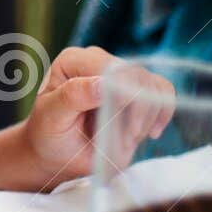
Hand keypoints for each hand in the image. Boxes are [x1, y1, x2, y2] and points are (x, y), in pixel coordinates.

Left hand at [19, 46, 172, 189]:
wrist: (56, 150)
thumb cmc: (48, 134)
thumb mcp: (50, 117)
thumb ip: (72, 97)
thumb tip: (103, 83)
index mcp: (73, 61)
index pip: (111, 70)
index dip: (124, 98)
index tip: (125, 131)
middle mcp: (99, 60)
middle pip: (137, 77)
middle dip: (137, 113)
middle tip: (125, 141)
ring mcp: (120, 74)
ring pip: (154, 86)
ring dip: (148, 117)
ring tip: (127, 139)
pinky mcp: (137, 90)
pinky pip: (163, 92)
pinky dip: (162, 113)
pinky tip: (150, 133)